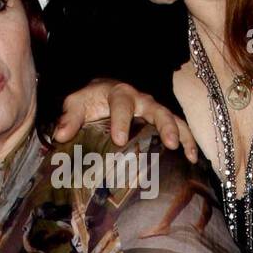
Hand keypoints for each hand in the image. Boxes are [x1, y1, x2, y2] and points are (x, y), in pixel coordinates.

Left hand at [54, 79, 198, 162]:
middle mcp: (141, 100)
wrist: (103, 93)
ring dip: (182, 135)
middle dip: (165, 126)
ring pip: (173, 119)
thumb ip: (69, 117)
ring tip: (189, 154)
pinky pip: (179, 128)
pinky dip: (188, 141)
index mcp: (119, 93)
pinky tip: (193, 159)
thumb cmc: (90, 101)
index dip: (122, 121)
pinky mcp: (161, 121)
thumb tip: (60, 135)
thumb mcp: (76, 104)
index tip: (119, 139)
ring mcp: (154, 110)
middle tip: (169, 143)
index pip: (122, 104)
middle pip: (158, 109)